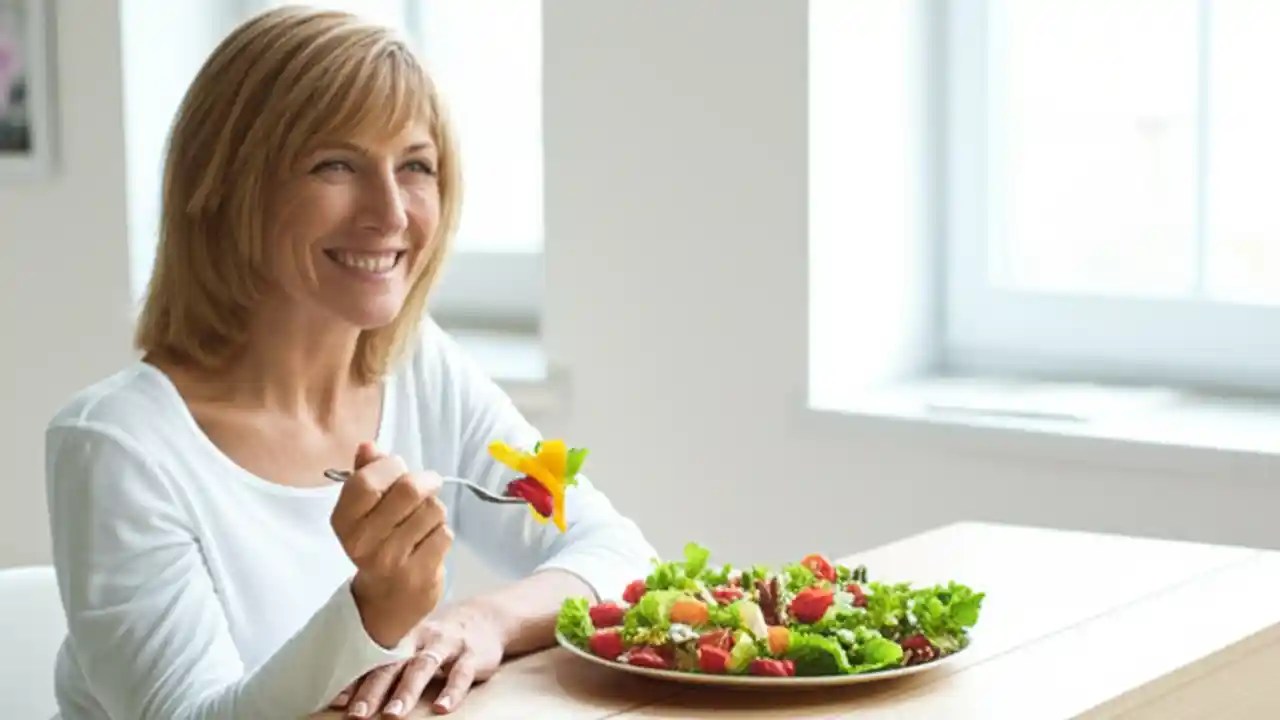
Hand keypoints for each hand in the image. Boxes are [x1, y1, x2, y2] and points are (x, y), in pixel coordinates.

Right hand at [330, 442, 453, 647]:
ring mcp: (391, 561)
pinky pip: (444, 534)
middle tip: (428, 485)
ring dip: (434, 511)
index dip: (391, 466)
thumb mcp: (364, 511)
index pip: (368, 479)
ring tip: (423, 524)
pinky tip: (428, 545)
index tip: (398, 468)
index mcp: (344, 521)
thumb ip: (367, 474)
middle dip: (425, 482)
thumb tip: (369, 445)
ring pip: (433, 510)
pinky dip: (441, 535)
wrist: (385, 602)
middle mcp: (363, 542)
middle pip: (409, 490)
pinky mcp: (419, 575)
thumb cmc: (378, 544)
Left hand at [330, 602, 507, 716]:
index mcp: (403, 637)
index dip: (355, 680)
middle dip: (374, 691)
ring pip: (423, 667)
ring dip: (406, 691)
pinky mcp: (472, 655)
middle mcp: (422, 638)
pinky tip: (442, 708)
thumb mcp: (414, 643)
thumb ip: (387, 663)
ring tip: (392, 714)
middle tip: (358, 714)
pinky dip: (451, 691)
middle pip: (394, 665)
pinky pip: (461, 673)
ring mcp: (448, 645)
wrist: (487, 618)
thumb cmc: (440, 639)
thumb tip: (344, 694)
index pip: (373, 660)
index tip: (338, 702)